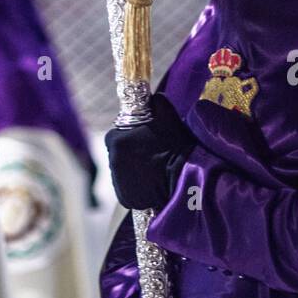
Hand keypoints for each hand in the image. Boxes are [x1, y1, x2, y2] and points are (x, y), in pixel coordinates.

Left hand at [106, 92, 194, 210]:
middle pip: (118, 155)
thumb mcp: (168, 116)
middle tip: (149, 155)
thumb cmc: (177, 145)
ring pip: (122, 172)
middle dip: (129, 154)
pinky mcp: (125, 198)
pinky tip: (151, 184)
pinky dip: (135, 187)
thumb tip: (154, 98)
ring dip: (132, 170)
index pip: (116, 136)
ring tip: (152, 171)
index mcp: (116, 140)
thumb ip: (156, 103)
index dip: (128, 137)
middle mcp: (113, 161)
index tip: (141, 140)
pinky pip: (127, 190)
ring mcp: (118, 181)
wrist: (185, 178)